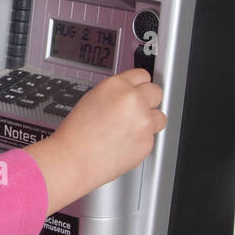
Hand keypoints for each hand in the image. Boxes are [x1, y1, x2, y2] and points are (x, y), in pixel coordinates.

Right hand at [24, 69, 166, 211]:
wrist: (73, 159)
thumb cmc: (76, 134)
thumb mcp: (92, 99)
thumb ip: (115, 94)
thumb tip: (129, 95)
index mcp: (116, 85)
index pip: (142, 75)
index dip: (139, 85)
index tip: (139, 91)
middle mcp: (133, 99)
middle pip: (156, 92)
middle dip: (148, 100)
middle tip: (137, 110)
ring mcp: (143, 120)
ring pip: (160, 116)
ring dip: (150, 121)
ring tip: (131, 129)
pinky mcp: (148, 141)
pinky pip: (153, 137)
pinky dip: (142, 140)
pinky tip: (125, 143)